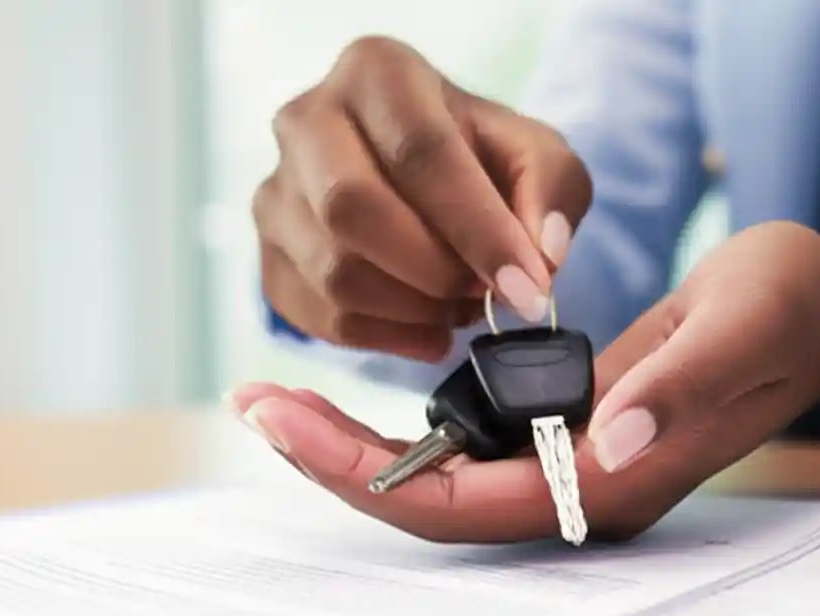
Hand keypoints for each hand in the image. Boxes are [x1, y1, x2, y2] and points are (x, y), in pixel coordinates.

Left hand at [232, 222, 819, 541]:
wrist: (807, 310)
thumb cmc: (782, 313)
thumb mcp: (742, 329)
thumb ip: (680, 389)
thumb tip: (609, 440)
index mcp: (614, 481)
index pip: (466, 502)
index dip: (369, 473)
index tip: (289, 422)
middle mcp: (577, 490)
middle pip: (432, 502)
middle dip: (336, 460)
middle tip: (256, 407)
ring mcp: (564, 466)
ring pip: (437, 481)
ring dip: (353, 446)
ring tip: (277, 403)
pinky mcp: (557, 433)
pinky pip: (460, 448)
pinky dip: (396, 429)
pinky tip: (347, 406)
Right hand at [253, 36, 591, 361]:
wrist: (415, 181)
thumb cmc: (475, 159)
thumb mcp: (533, 154)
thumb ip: (552, 191)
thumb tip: (540, 257)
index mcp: (376, 73)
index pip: (418, 152)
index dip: (478, 228)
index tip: (527, 286)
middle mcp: (306, 122)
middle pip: (350, 208)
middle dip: (432, 270)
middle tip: (483, 294)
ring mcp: (275, 193)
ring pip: (333, 272)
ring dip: (413, 310)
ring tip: (458, 306)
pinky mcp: (267, 256)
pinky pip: (318, 317)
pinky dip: (385, 338)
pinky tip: (426, 328)